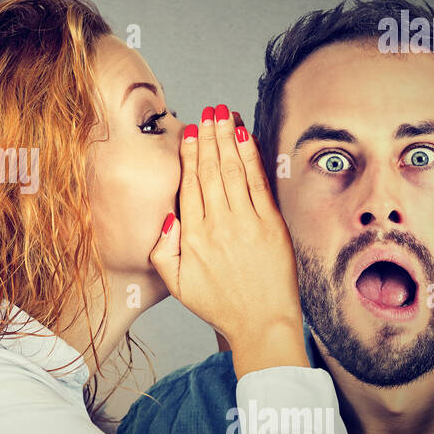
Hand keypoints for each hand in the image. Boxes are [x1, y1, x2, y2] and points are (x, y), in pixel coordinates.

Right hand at [150, 105, 308, 377]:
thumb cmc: (218, 304)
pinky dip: (252, 157)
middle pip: (210, 170)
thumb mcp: (176, 285)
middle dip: (209, 136)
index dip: (190, 153)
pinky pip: (258, 184)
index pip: (190, 184)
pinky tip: (247, 137)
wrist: (261, 323)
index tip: (190, 130)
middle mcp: (218, 225)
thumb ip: (162, 251)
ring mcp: (246, 223)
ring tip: (225, 114)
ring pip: (233, 171)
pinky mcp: (271, 225)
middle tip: (208, 110)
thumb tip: (167, 218)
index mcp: (193, 237)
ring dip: (228, 139)